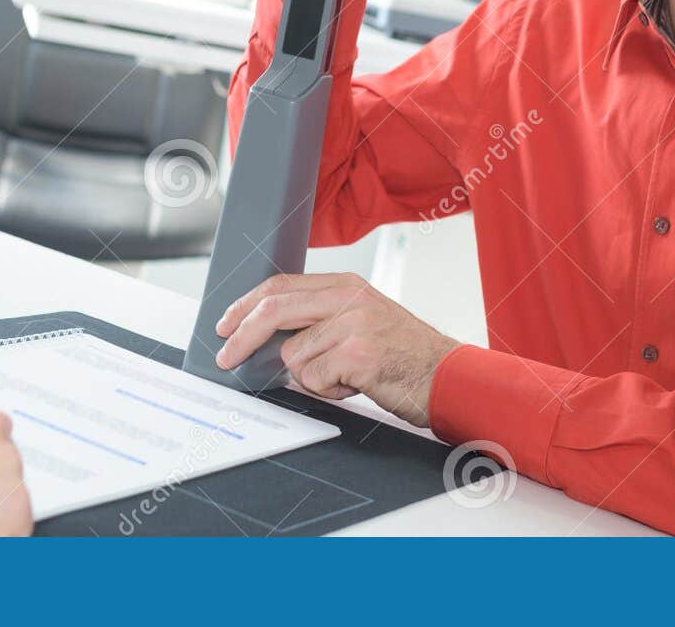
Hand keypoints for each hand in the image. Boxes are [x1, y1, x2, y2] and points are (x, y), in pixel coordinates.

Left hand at [215, 273, 458, 426]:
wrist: (448, 377)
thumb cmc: (404, 356)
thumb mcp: (363, 320)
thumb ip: (321, 319)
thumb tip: (267, 338)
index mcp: (347, 284)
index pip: (281, 284)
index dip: (246, 304)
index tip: (226, 324)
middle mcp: (349, 297)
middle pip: (274, 309)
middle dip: (241, 337)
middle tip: (225, 358)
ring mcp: (354, 324)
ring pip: (294, 356)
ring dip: (312, 377)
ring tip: (347, 376)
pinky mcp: (358, 354)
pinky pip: (314, 378)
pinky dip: (329, 390)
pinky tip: (358, 384)